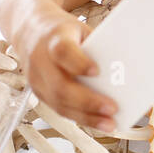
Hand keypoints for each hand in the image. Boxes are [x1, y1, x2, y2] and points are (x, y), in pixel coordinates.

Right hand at [17, 10, 116, 130]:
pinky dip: (80, 117)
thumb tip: (123, 71)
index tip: (97, 71)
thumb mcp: (80, 30)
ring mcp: (36, 78)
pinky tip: (98, 122)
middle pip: (61, 85)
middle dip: (88, 101)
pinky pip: (59, 109)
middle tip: (112, 108)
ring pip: (59, 103)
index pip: (63, 52)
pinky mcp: (38, 92)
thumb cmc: (62, 31)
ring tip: (109, 123)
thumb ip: (97, 48)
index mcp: (53, 38)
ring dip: (86, 116)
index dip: (79, 63)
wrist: (30, 29)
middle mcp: (40, 59)